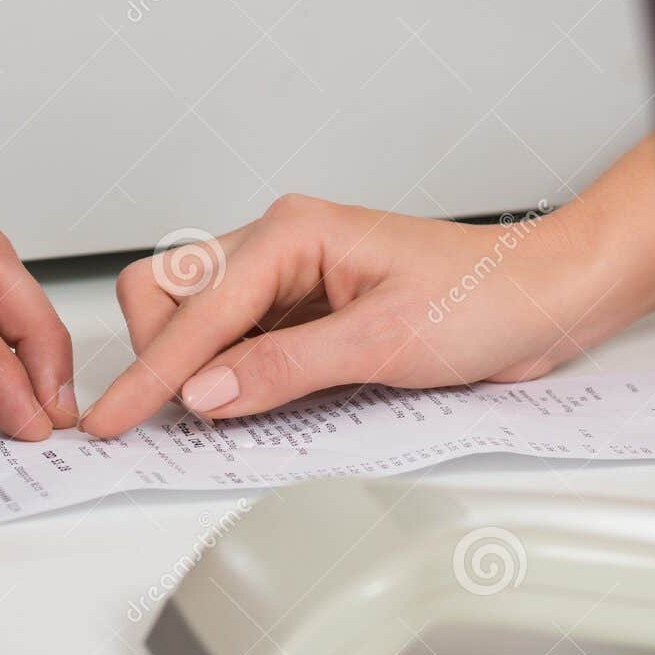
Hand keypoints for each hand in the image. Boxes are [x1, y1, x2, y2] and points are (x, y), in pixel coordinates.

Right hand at [81, 185, 654, 437]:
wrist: (543, 296)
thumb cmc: (483, 298)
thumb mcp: (383, 342)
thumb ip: (283, 369)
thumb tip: (204, 395)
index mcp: (289, 234)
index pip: (195, 314)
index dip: (149, 376)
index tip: (110, 420)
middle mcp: (276, 245)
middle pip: (167, 294)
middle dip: (157, 355)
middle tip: (171, 416)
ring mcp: (285, 276)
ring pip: (192, 316)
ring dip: (188, 366)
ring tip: (215, 413)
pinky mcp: (299, 309)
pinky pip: (232, 338)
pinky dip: (224, 374)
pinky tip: (243, 402)